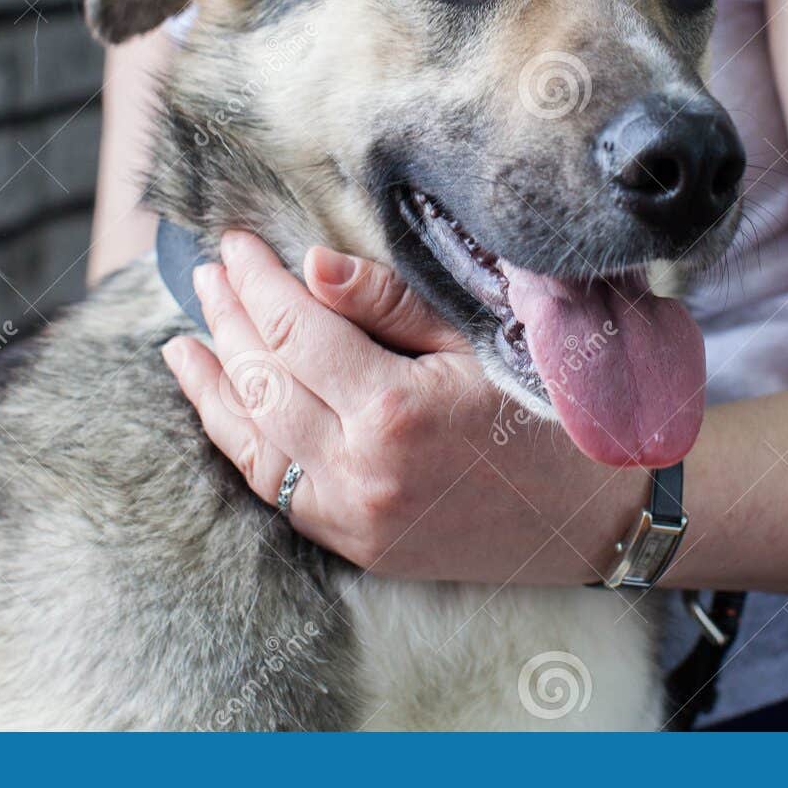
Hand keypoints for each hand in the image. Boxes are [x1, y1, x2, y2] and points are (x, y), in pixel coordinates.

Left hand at [161, 230, 647, 583]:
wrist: (598, 513)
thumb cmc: (549, 413)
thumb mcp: (479, 341)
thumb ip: (389, 306)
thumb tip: (312, 267)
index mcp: (394, 408)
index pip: (297, 328)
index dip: (259, 280)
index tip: (237, 243)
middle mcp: (359, 470)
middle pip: (265, 379)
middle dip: (230, 318)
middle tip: (208, 272)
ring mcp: (350, 516)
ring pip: (253, 439)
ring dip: (216, 381)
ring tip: (190, 335)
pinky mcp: (353, 543)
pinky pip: (272, 486)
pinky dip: (237, 439)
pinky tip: (218, 403)